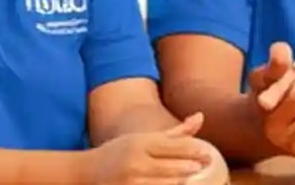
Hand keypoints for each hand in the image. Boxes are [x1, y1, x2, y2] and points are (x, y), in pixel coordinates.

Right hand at [85, 113, 212, 184]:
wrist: (87, 172)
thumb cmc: (121, 153)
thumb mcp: (145, 139)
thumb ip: (175, 133)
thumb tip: (201, 116)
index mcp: (140, 144)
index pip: (173, 146)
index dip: (193, 150)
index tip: (207, 154)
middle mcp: (136, 162)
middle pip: (172, 167)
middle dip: (191, 168)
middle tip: (204, 167)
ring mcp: (131, 182)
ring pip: (166, 184)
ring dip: (180, 182)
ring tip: (191, 179)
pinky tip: (175, 184)